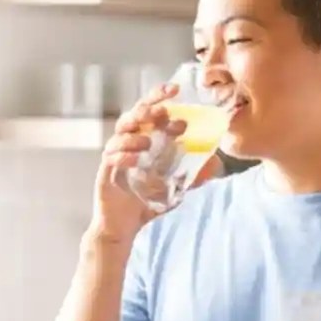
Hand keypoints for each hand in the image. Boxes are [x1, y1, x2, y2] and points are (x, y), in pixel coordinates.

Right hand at [91, 85, 223, 243]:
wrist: (124, 228)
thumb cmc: (146, 203)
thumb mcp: (175, 188)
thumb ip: (192, 174)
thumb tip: (216, 164)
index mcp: (142, 141)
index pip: (149, 112)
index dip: (159, 98)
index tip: (175, 91)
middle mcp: (126, 145)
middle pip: (132, 117)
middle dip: (146, 110)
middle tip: (162, 110)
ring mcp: (114, 158)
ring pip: (119, 136)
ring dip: (134, 135)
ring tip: (147, 141)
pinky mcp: (105, 175)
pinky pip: (111, 159)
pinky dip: (123, 157)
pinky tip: (135, 160)